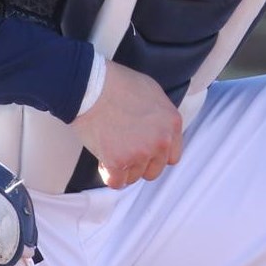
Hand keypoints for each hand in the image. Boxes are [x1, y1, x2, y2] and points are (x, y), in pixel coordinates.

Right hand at [70, 61, 182, 188]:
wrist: (93, 87)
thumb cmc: (118, 84)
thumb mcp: (152, 92)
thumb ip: (160, 117)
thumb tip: (157, 129)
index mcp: (172, 124)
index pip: (172, 157)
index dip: (155, 156)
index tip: (144, 152)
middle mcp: (160, 141)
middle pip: (154, 171)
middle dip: (139, 164)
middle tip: (124, 151)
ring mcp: (140, 153)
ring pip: (134, 177)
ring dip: (123, 169)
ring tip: (111, 150)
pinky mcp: (118, 162)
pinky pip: (116, 182)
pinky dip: (108, 175)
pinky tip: (103, 161)